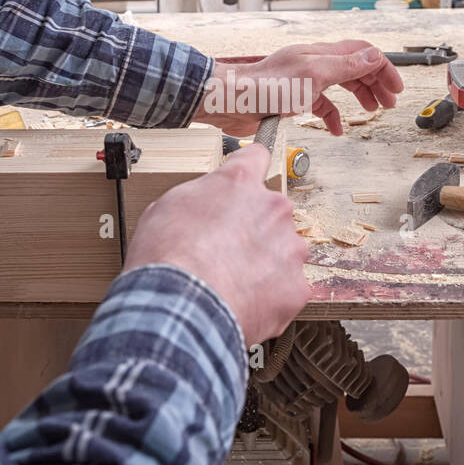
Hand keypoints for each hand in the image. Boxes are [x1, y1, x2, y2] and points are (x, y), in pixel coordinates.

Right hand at [123, 145, 309, 345]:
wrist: (181, 306)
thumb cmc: (167, 258)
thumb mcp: (167, 207)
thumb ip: (199, 197)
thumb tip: (204, 204)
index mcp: (239, 183)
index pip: (255, 158)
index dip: (247, 173)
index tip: (245, 184)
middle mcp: (273, 208)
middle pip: (271, 212)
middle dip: (253, 229)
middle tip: (226, 252)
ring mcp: (289, 248)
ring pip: (283, 251)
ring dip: (265, 263)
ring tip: (232, 282)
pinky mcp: (296, 286)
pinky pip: (287, 288)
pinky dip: (270, 297)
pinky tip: (243, 303)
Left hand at [194, 41, 404, 136]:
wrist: (230, 102)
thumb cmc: (265, 88)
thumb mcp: (313, 75)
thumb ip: (345, 66)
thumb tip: (374, 57)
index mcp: (321, 53)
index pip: (362, 53)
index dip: (383, 67)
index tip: (396, 87)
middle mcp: (314, 64)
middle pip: (355, 68)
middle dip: (375, 83)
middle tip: (389, 102)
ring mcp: (304, 81)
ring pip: (340, 85)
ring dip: (359, 96)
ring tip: (372, 110)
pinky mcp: (293, 99)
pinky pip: (321, 105)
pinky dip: (333, 116)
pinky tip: (337, 129)